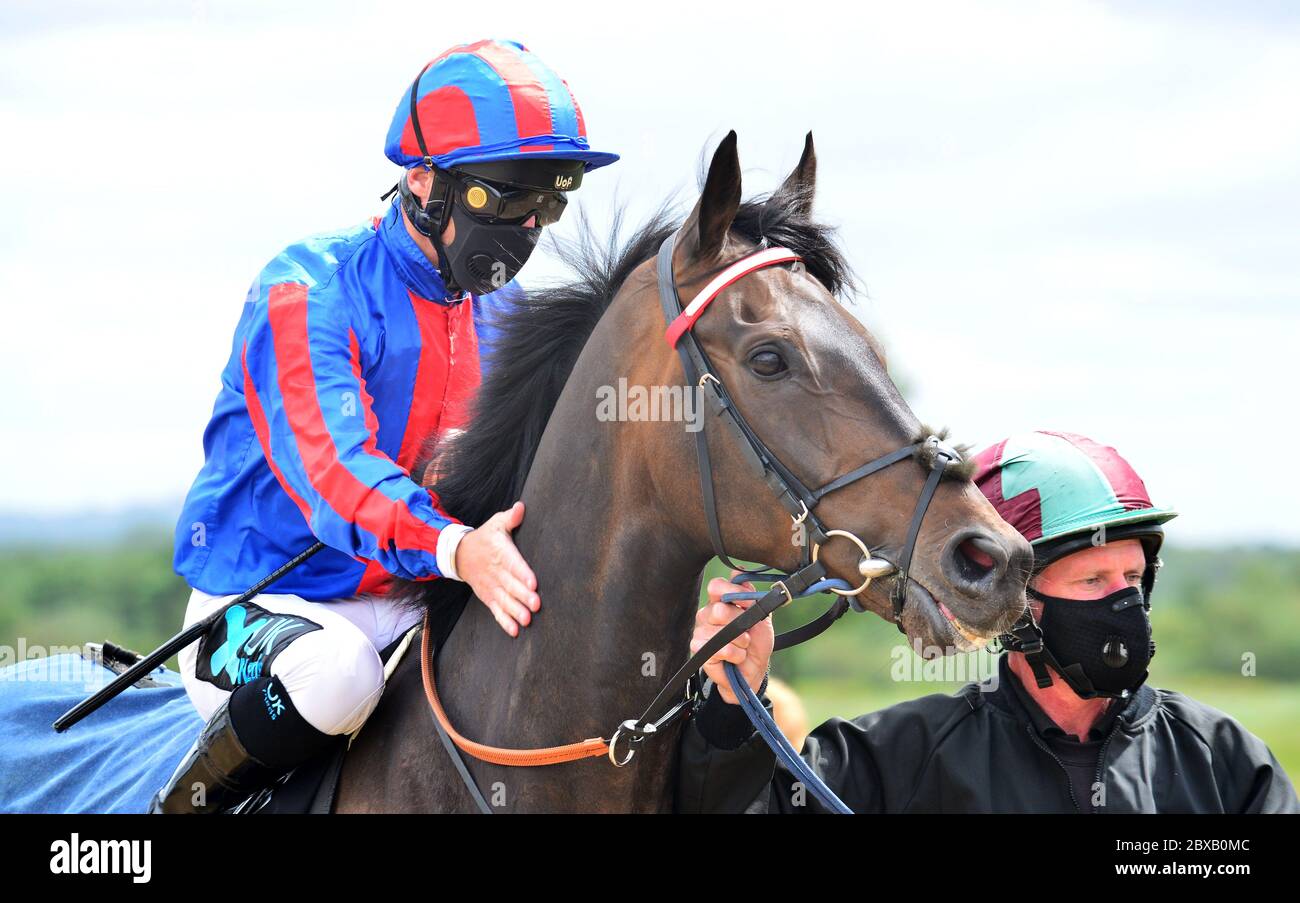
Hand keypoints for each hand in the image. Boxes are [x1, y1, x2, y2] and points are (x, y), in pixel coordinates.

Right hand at [454, 501, 539, 636]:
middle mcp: (495, 572)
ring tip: (527, 620)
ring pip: (503, 600)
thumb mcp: (496, 523)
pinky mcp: (487, 597)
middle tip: (536, 604)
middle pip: (510, 585)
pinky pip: (496, 611)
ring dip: (515, 611)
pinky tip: (515, 631)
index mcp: (500, 552)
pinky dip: (504, 621)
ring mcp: (490, 586)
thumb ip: (510, 518)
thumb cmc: (485, 537)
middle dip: (522, 596)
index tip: (533, 583)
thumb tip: (521, 507)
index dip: (522, 573)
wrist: (459, 554)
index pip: (512, 563)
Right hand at [691, 572, 773, 703]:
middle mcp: (708, 613)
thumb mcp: (761, 616)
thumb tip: (738, 571)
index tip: (749, 603)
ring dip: (740, 642)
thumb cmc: (756, 642)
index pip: (717, 586)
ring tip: (743, 647)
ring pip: (721, 631)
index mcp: (721, 601)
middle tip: (748, 632)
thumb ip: (751, 595)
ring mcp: (701, 631)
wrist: (754, 670)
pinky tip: (736, 657)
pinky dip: (734, 654)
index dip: (733, 592)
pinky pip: (717, 648)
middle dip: (740, 622)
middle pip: (719, 609)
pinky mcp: (699, 649)